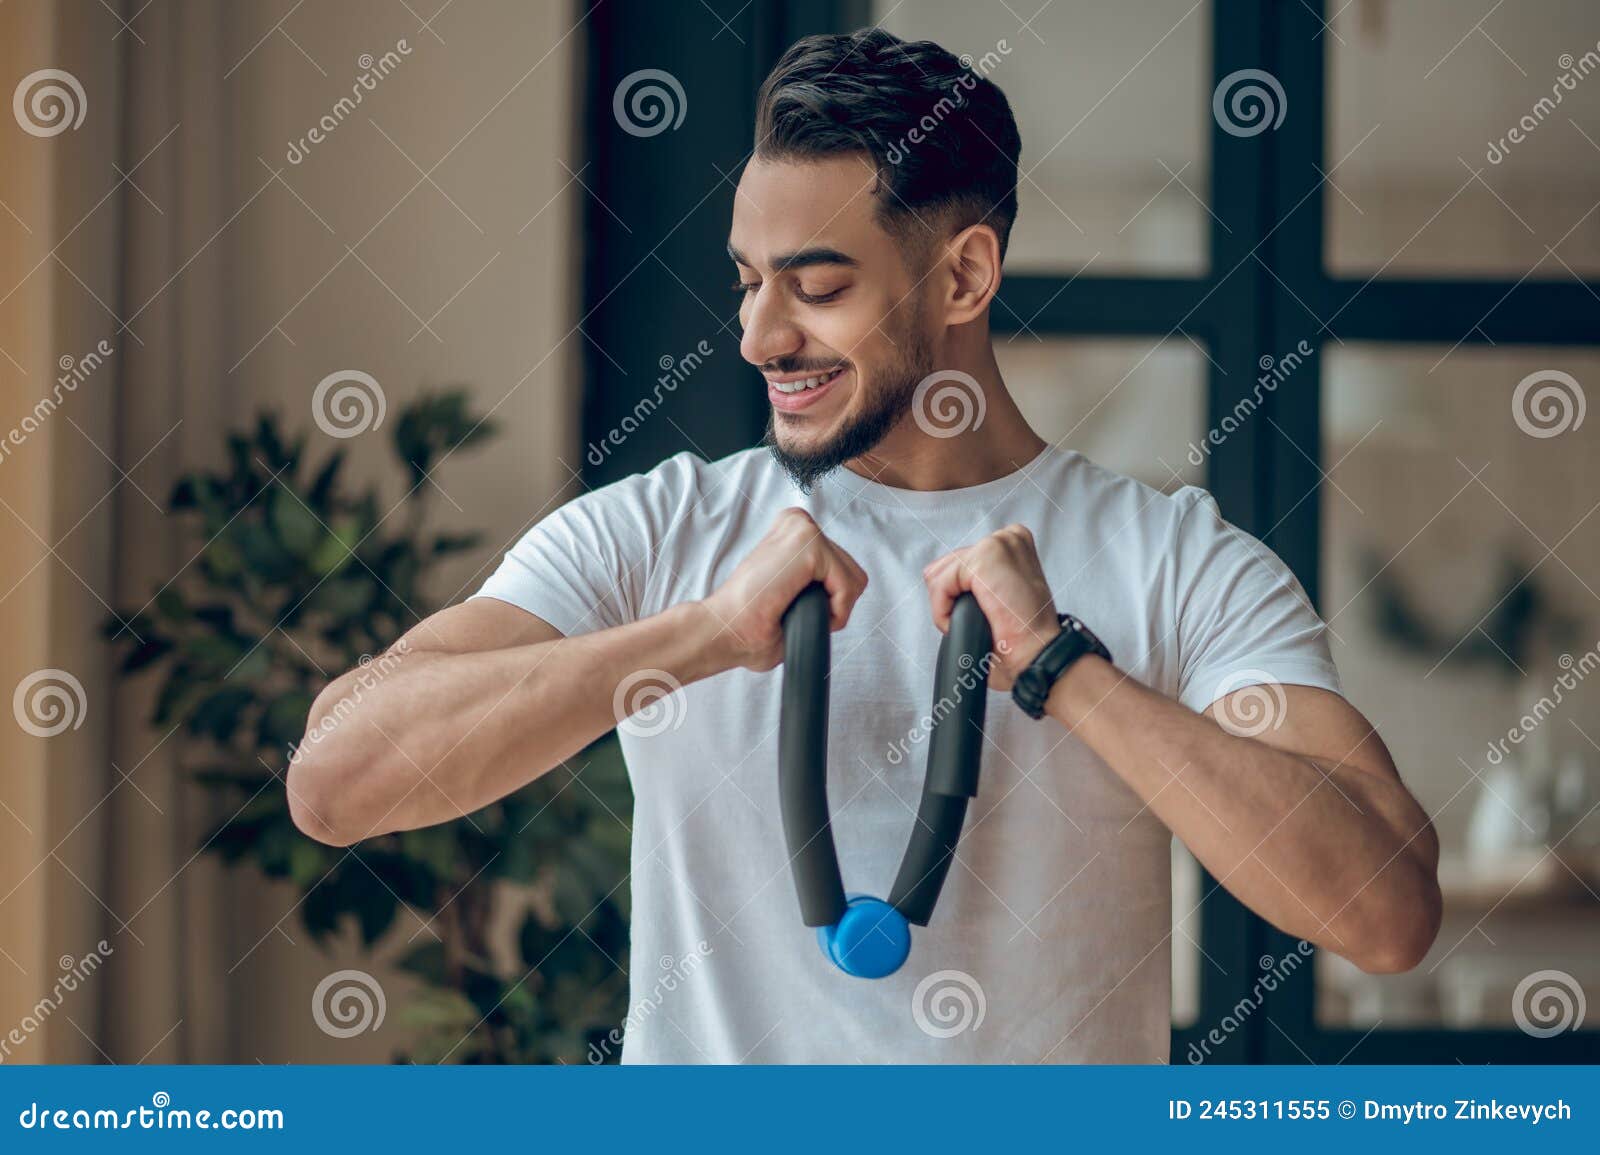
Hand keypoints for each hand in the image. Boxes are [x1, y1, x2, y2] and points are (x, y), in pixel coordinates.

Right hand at [701, 508, 868, 672]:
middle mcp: (798, 522)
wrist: (723, 630)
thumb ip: (815, 585)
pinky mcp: (809, 543)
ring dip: (834, 609)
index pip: (839, 567)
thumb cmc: (749, 624)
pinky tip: (802, 613)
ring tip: (795, 614)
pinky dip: (836, 612)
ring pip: (853, 579)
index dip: (828, 600)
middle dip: (834, 604)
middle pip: (851, 571)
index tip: (793, 610)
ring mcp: (803, 529)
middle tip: (795, 614)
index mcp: (791, 532)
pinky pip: (848, 586)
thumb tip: (842, 593)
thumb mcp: (791, 594)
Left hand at [922, 524, 1059, 691]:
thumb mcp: (1003, 592)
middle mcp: (1007, 538)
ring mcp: (996, 544)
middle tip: (981, 617)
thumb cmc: (1024, 633)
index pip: (958, 561)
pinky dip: (943, 612)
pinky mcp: (983, 558)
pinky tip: (971, 621)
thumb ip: (981, 577)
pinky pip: (939, 585)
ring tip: (979, 621)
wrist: (1038, 651)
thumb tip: (945, 580)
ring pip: (938, 575)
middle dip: (951, 597)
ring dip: (946, 607)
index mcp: (1013, 543)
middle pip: (944, 565)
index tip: (983, 610)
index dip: (958, 593)